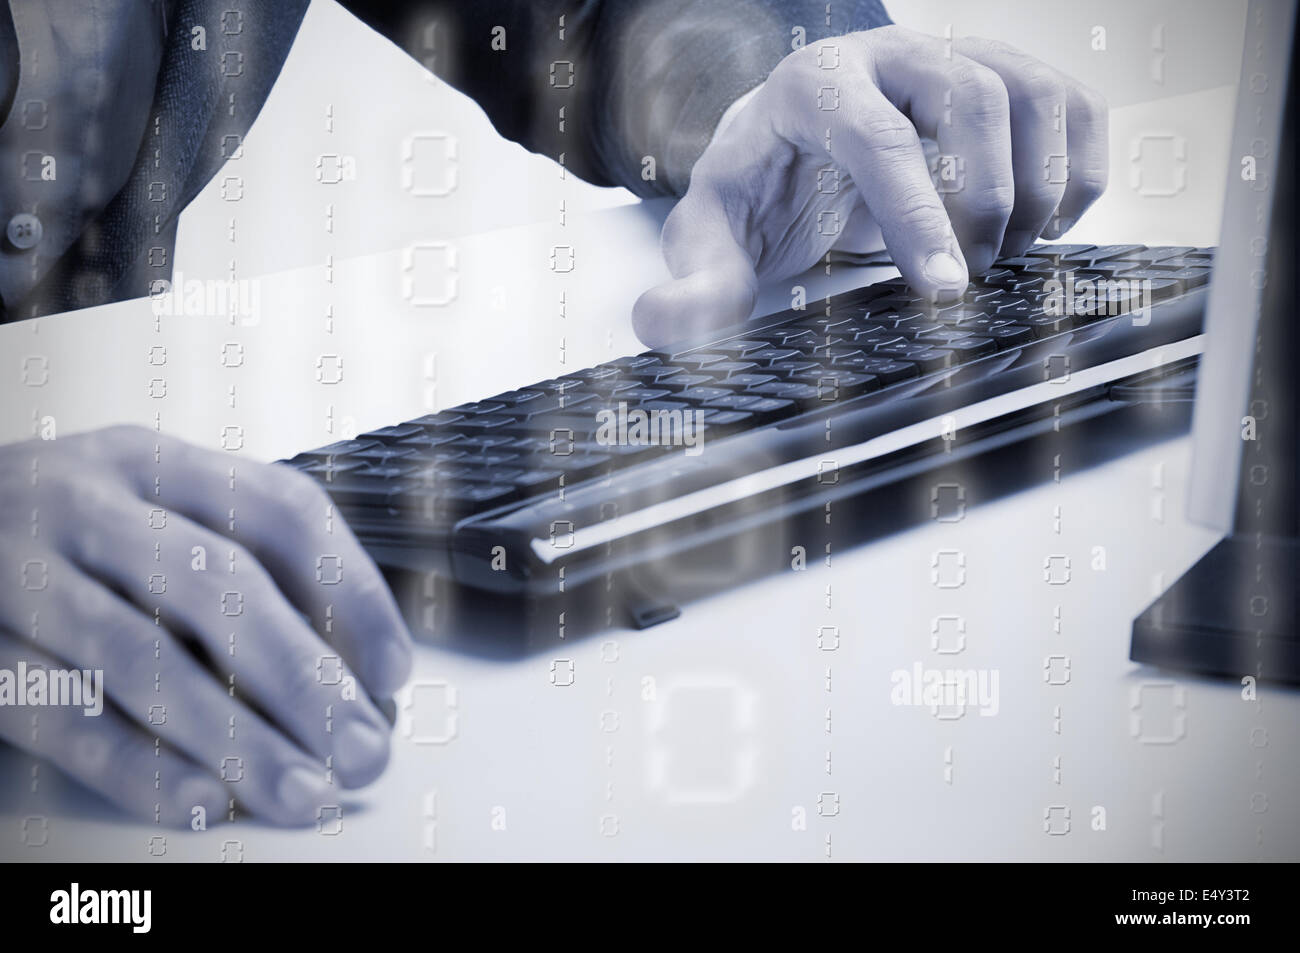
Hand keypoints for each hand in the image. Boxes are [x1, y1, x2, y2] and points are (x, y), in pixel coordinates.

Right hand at [0, 426, 412, 826]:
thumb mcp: (142, 509)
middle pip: (221, 585)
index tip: (394, 670)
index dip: (351, 592)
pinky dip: (135, 763)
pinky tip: (199, 798)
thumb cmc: (54, 534)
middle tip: (362, 747)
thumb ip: (230, 563)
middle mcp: (86, 505)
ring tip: (301, 791)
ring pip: (142, 655)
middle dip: (305, 677)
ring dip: (236, 734)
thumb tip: (348, 670)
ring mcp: (18, 573)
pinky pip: (59, 714)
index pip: (281, 512)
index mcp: (150, 464)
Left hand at [632, 25, 1107, 346]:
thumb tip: (664, 322)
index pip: (878, 140)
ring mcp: (953, 58)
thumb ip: (693, 281)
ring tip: (1009, 256)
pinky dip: (1079, 169)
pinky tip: (1047, 227)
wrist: (793, 150)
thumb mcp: (710, 236)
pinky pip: (1070, 105)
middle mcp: (890, 57)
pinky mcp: (1003, 79)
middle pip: (970, 99)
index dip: (918, 217)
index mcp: (813, 86)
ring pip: (1032, 92)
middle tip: (971, 277)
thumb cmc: (758, 189)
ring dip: (1039, 187)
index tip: (948, 290)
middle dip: (983, 201)